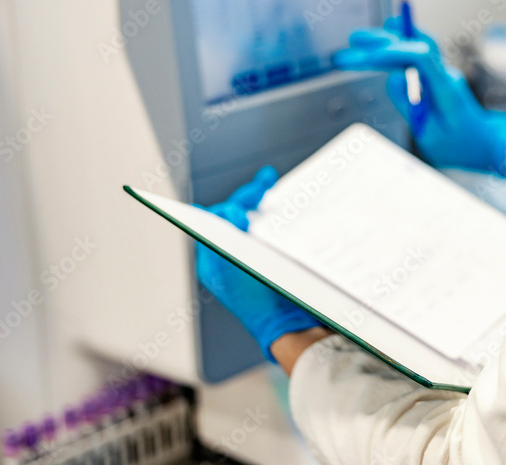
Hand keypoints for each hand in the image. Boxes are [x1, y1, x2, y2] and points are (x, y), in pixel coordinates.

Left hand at [195, 166, 321, 363]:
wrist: (292, 327)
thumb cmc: (259, 301)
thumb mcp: (234, 264)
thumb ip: (225, 234)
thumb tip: (228, 210)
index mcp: (213, 262)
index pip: (214, 220)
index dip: (231, 204)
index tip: (247, 197)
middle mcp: (230, 260)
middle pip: (235, 218)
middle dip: (250, 196)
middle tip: (267, 178)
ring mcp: (252, 263)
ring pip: (255, 223)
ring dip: (264, 203)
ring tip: (272, 184)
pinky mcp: (273, 266)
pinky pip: (271, 236)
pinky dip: (278, 220)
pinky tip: (288, 210)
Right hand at [333, 17, 505, 175]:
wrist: (484, 142)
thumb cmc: (460, 144)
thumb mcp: (431, 135)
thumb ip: (410, 106)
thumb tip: (393, 78)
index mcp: (445, 89)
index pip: (421, 57)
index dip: (396, 51)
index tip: (371, 56)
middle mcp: (444, 74)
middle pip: (414, 44)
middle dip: (382, 40)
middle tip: (354, 39)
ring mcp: (441, 72)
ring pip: (413, 44)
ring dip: (385, 39)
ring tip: (357, 39)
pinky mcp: (435, 75)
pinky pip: (414, 53)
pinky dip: (395, 46)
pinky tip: (377, 42)